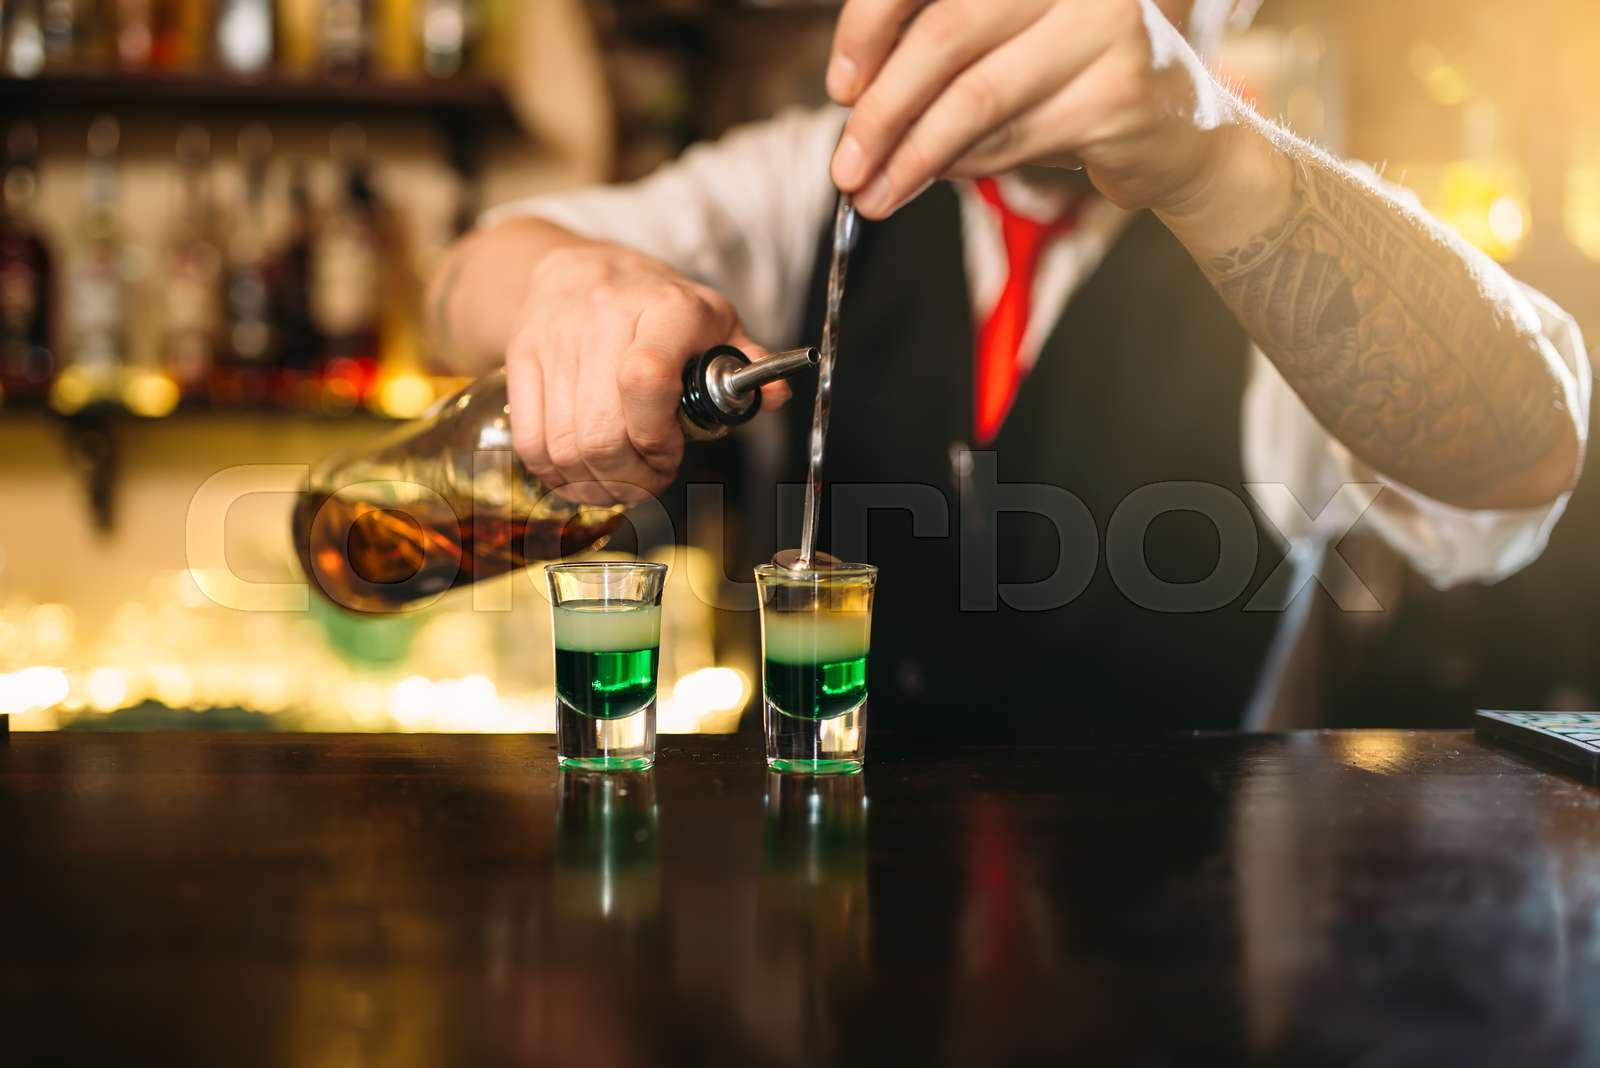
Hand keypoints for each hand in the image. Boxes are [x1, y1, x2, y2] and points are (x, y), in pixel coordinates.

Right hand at [507, 241, 786, 504]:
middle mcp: (603, 319)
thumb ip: (747, 364)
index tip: (671, 453)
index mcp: (665, 309)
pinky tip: (582, 474)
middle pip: (600, 433)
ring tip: (620, 480)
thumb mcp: (714, 321)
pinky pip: (531, 443)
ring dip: (596, 484)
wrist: (581, 268)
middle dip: (630, 477)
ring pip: (564, 448)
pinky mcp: (521, 359)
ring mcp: (555, 340)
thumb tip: (777, 397)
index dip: (656, 437)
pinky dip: (557, 475)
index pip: (645, 381)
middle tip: (649, 478)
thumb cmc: (658, 304)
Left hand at [826, 0, 1240, 218]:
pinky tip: (933, 180)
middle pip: (947, 34)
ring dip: (911, 155)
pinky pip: (1012, 138)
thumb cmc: (1073, 81)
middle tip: (845, 164)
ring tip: (871, 193)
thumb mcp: (1002, 48)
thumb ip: (938, 55)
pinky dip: (963, 166)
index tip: (839, 85)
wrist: (1180, 134)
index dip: (870, 24)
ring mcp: (1107, 26)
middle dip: (882, 109)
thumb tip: (855, 99)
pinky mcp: (1119, 92)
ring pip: (975, 96)